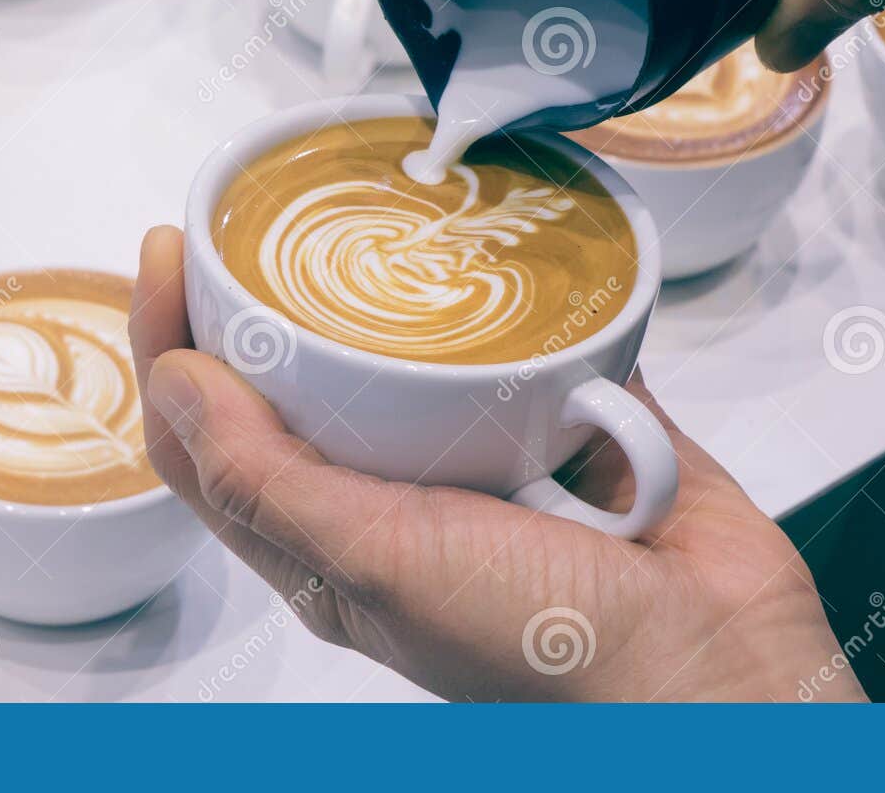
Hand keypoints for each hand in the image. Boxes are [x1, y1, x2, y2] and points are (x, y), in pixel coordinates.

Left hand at [129, 226, 865, 701]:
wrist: (715, 666)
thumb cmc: (545, 649)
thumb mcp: (379, 565)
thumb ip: (272, 480)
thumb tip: (177, 387)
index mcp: (330, 545)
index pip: (210, 442)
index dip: (172, 349)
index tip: (169, 254)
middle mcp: (395, 499)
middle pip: (297, 388)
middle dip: (257, 303)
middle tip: (246, 220)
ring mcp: (482, 457)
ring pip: (407, 357)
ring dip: (381, 296)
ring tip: (357, 220)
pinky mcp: (570, 421)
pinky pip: (524, 341)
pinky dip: (509, 298)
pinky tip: (492, 248)